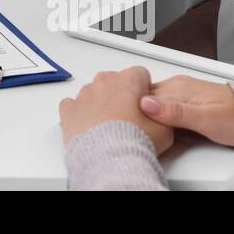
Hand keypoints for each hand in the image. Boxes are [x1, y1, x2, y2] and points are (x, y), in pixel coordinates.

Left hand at [59, 66, 174, 154]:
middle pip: (116, 81)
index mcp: (128, 80)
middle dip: (122, 95)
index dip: (145, 91)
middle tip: (129, 118)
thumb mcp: (165, 130)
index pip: (141, 74)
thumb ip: (163, 116)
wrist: (108, 158)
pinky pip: (73, 105)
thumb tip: (163, 118)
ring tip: (110, 127)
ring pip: (94, 92)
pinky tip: (89, 126)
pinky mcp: (69, 109)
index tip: (146, 105)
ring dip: (101, 104)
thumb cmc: (133, 141)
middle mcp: (104, 82)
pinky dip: (80, 113)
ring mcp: (84, 94)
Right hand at [140, 75, 233, 146]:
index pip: (142, 96)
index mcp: (177, 87)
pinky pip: (165, 104)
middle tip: (141, 128)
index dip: (135, 110)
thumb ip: (175, 112)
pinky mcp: (187, 99)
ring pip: (155, 101)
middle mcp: (177, 85)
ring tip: (151, 127)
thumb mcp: (205, 119)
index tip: (134, 123)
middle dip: (140, 111)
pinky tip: (163, 125)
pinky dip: (161, 114)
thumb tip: (147, 104)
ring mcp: (182, 91)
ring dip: (150, 113)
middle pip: (146, 97)